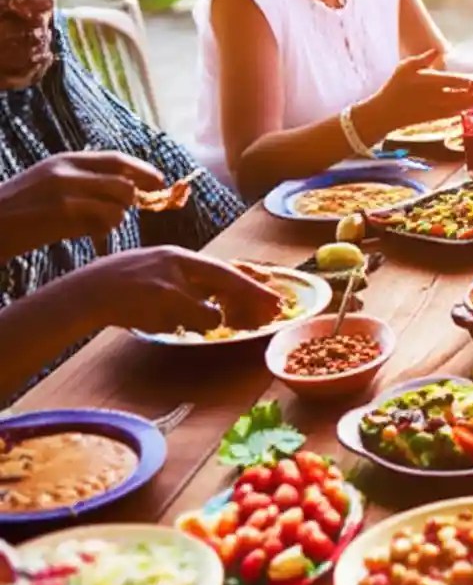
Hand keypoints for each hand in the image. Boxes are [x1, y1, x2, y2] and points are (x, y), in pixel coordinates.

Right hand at [0, 151, 164, 259]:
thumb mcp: (49, 185)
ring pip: (119, 204)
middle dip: (130, 201)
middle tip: (120, 212)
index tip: (160, 181)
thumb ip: (83, 183)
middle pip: (124, 183)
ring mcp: (66, 190)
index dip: (143, 170)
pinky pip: (105, 221)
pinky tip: (87, 233)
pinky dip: (104, 230)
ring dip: (116, 218)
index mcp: (64, 160)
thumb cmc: (19, 211)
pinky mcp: (64, 212)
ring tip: (94, 225)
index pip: (116, 160)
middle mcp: (67, 170)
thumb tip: (125, 192)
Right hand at [75, 246, 282, 332]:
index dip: (251, 284)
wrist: (85, 292)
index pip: (225, 270)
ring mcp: (170, 284)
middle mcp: (178, 266)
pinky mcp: (160, 301)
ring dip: (202, 322)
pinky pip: (188, 324)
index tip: (274, 294)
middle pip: (229, 285)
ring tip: (172, 315)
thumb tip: (223, 306)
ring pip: (209, 315)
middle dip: (254, 301)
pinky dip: (180, 327)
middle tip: (275, 313)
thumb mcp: (159, 274)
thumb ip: (190, 285)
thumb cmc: (122, 288)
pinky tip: (156, 319)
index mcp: (178, 257)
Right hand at [367, 50, 472, 129]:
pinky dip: (470, 107)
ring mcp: (440, 109)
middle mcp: (438, 97)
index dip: (472, 83)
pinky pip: (459, 112)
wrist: (387, 113)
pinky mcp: (439, 117)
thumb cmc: (395, 87)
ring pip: (465, 105)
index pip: (456, 82)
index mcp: (430, 82)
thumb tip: (435, 51)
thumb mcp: (405, 67)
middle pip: (466, 95)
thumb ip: (423, 59)